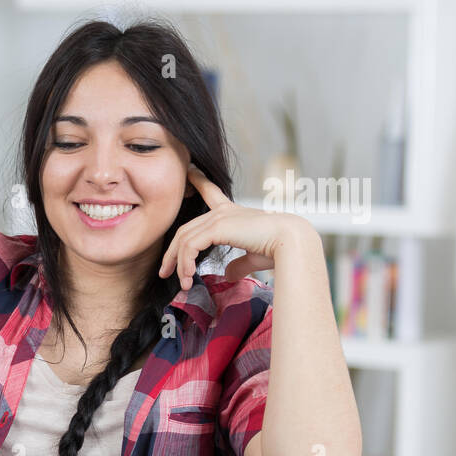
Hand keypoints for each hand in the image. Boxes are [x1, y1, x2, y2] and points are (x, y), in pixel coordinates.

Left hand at [158, 163, 314, 287]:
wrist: (291, 242)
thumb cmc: (278, 249)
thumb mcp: (253, 257)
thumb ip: (239, 263)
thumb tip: (229, 274)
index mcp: (232, 213)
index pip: (211, 191)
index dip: (198, 180)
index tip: (189, 171)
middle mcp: (223, 211)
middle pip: (185, 230)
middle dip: (172, 252)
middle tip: (164, 272)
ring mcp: (218, 217)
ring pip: (184, 241)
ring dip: (179, 265)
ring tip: (183, 285)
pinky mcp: (216, 227)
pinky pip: (190, 247)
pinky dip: (185, 263)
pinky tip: (188, 277)